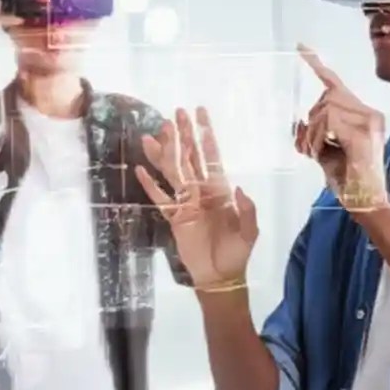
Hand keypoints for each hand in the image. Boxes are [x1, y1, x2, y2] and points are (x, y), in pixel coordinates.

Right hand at [134, 107, 258, 286]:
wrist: (220, 276)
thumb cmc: (237, 252)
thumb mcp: (250, 232)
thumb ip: (246, 210)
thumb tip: (237, 187)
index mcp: (220, 189)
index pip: (212, 156)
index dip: (206, 135)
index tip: (200, 113)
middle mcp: (201, 190)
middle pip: (189, 157)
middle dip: (182, 135)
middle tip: (174, 113)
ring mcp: (186, 202)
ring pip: (172, 172)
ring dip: (163, 153)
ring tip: (151, 134)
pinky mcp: (174, 217)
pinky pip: (160, 198)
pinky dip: (149, 184)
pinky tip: (139, 169)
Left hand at [294, 44, 389, 211]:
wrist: (365, 200)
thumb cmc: (347, 178)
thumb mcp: (322, 153)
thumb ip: (311, 135)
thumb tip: (298, 123)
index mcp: (360, 114)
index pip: (335, 84)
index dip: (316, 65)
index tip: (301, 47)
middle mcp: (368, 113)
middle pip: (326, 97)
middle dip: (312, 124)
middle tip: (315, 149)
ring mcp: (369, 121)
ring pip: (325, 109)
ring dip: (314, 135)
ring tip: (322, 154)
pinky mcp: (363, 132)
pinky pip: (328, 122)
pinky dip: (318, 139)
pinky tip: (324, 154)